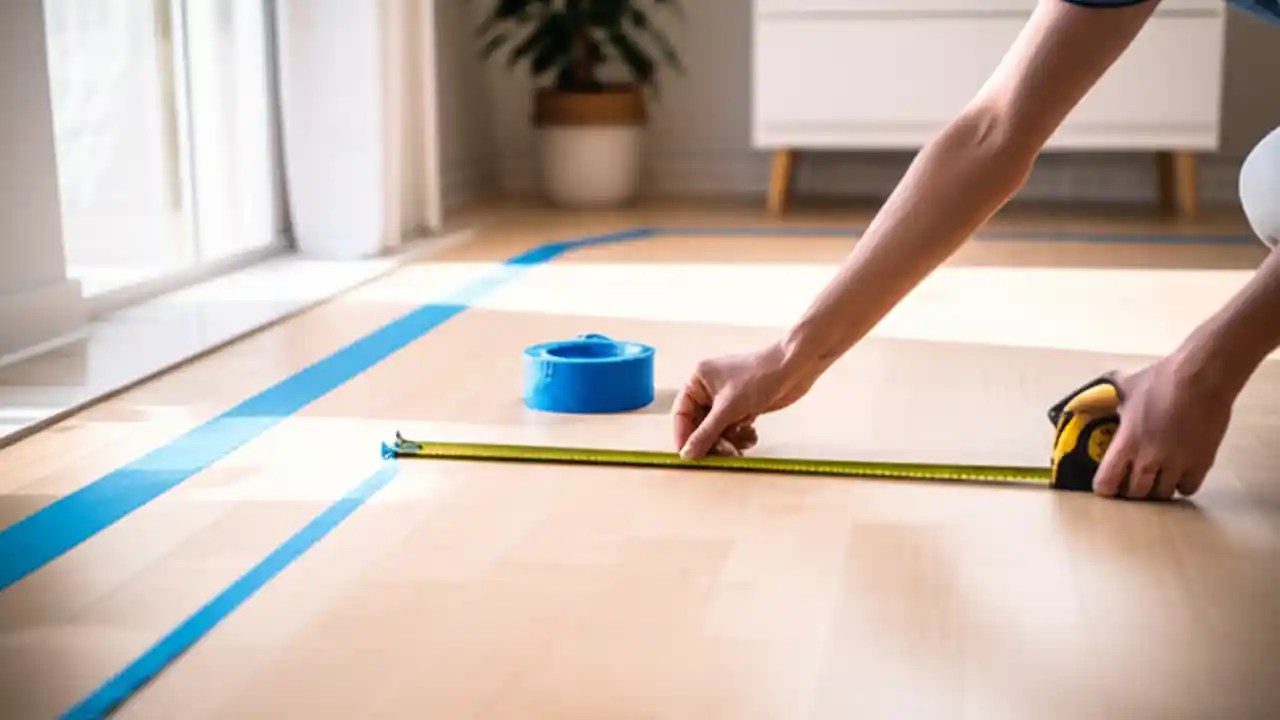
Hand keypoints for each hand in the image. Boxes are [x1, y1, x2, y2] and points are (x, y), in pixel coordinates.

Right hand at [672, 341, 815, 459]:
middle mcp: (709, 389)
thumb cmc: (760, 377)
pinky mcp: (743, 407)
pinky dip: (741, 436)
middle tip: (725, 454)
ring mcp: (727, 399)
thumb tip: (686, 454)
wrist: (795, 368)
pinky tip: (752, 434)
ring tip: (743, 442)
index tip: (689, 457)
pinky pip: (733, 429)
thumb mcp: (729, 409)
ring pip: (718, 430)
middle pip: (700, 425)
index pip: (682, 413)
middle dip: (713, 440)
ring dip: (729, 440)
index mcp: (698, 380)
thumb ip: (706, 433)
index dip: (684, 436)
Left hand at [1093, 353, 1234, 499]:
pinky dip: (1182, 484)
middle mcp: (1149, 460)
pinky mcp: (1202, 464)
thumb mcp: (1123, 389)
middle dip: (1131, 488)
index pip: (1106, 483)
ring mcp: (1177, 464)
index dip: (1105, 487)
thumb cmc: (1160, 380)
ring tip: (1157, 475)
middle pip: (1135, 494)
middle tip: (1133, 478)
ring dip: (1157, 487)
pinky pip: (1188, 489)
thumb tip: (1084, 399)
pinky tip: (1180, 472)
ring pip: (1162, 494)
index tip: (1107, 482)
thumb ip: (1105, 400)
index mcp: (1126, 443)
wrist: (1202, 377)